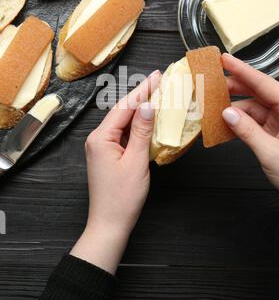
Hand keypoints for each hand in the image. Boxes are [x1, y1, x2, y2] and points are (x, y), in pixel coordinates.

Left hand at [71, 70, 160, 273]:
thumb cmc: (122, 197)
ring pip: (124, 122)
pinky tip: (149, 120)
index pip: (124, 107)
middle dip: (141, 96)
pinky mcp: (109, 155)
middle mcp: (97, 139)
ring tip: (157, 95)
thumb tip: (148, 106)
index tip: (156, 76)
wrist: (110, 224)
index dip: (142, 90)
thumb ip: (141, 131)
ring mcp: (102, 147)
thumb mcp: (135, 161)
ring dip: (140, 111)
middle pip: (122, 112)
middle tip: (159, 81)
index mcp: (100, 137)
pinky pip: (124, 134)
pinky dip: (137, 127)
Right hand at [222, 53, 278, 208]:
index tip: (225, 60)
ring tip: (213, 108)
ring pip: (254, 109)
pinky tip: (225, 126)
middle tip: (213, 83)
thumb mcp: (272, 153)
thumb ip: (247, 131)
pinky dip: (240, 125)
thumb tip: (228, 114)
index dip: (243, 70)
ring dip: (234, 110)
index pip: (265, 84)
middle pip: (258, 93)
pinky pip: (254, 124)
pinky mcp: (276, 136)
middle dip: (235, 87)